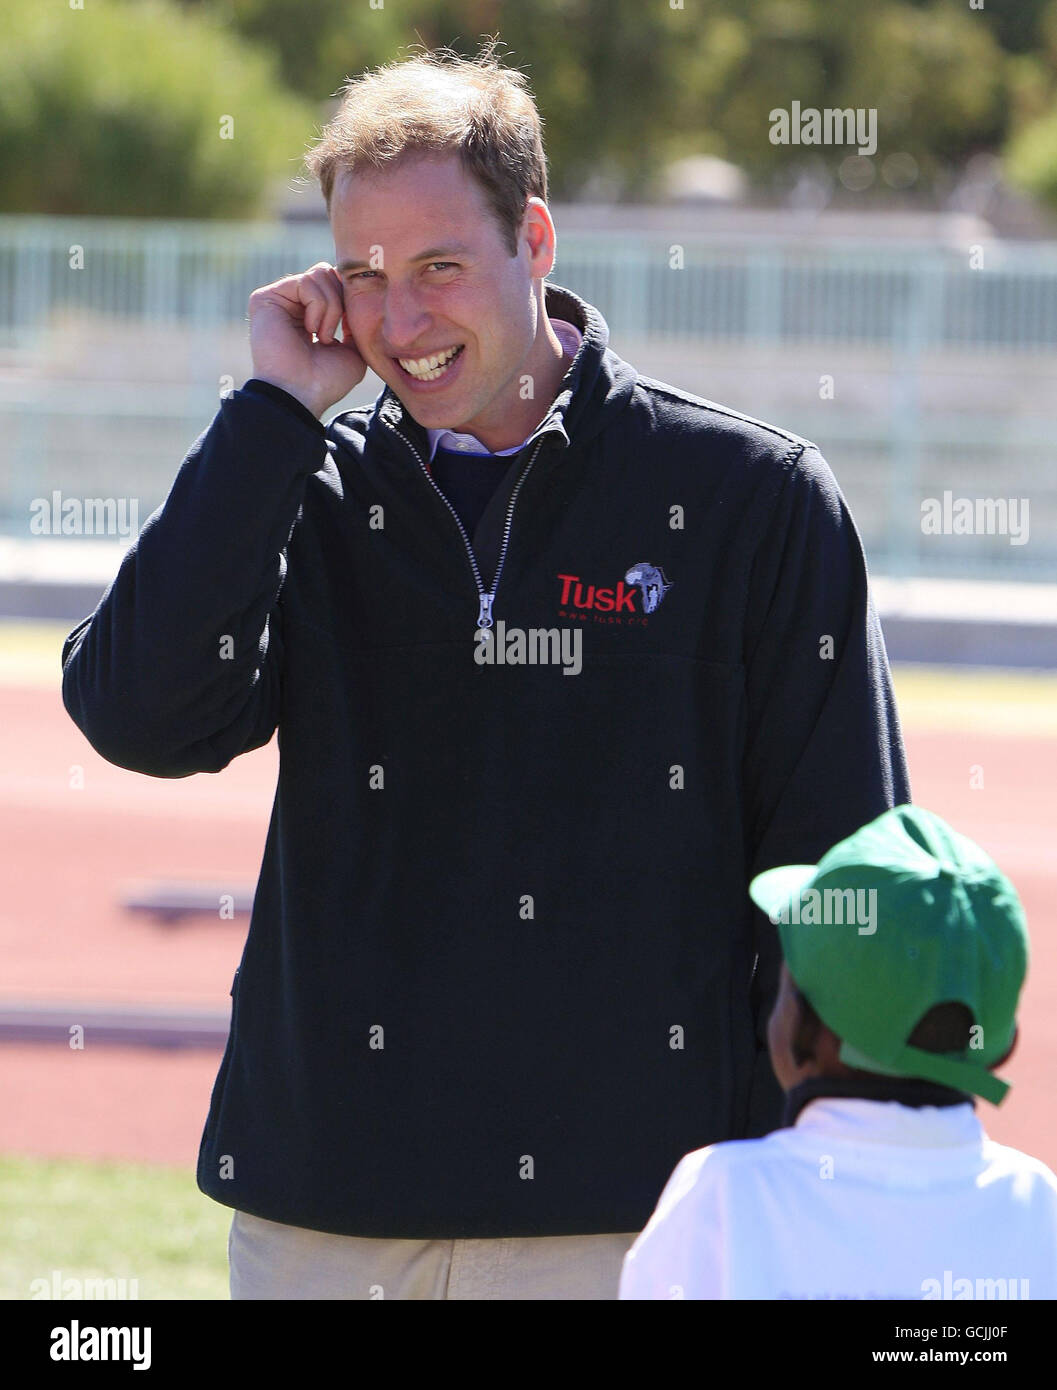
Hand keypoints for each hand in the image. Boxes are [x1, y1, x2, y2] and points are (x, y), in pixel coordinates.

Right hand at [248, 262, 366, 417]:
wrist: (302, 394)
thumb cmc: (327, 380)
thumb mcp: (354, 350)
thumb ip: (354, 321)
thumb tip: (354, 294)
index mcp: (310, 315)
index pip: (336, 283)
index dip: (350, 298)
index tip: (351, 327)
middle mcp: (292, 304)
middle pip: (329, 273)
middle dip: (342, 302)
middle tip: (333, 336)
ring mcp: (279, 299)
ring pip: (320, 274)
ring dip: (331, 309)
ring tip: (322, 337)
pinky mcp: (265, 298)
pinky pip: (307, 281)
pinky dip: (319, 307)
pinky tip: (310, 331)